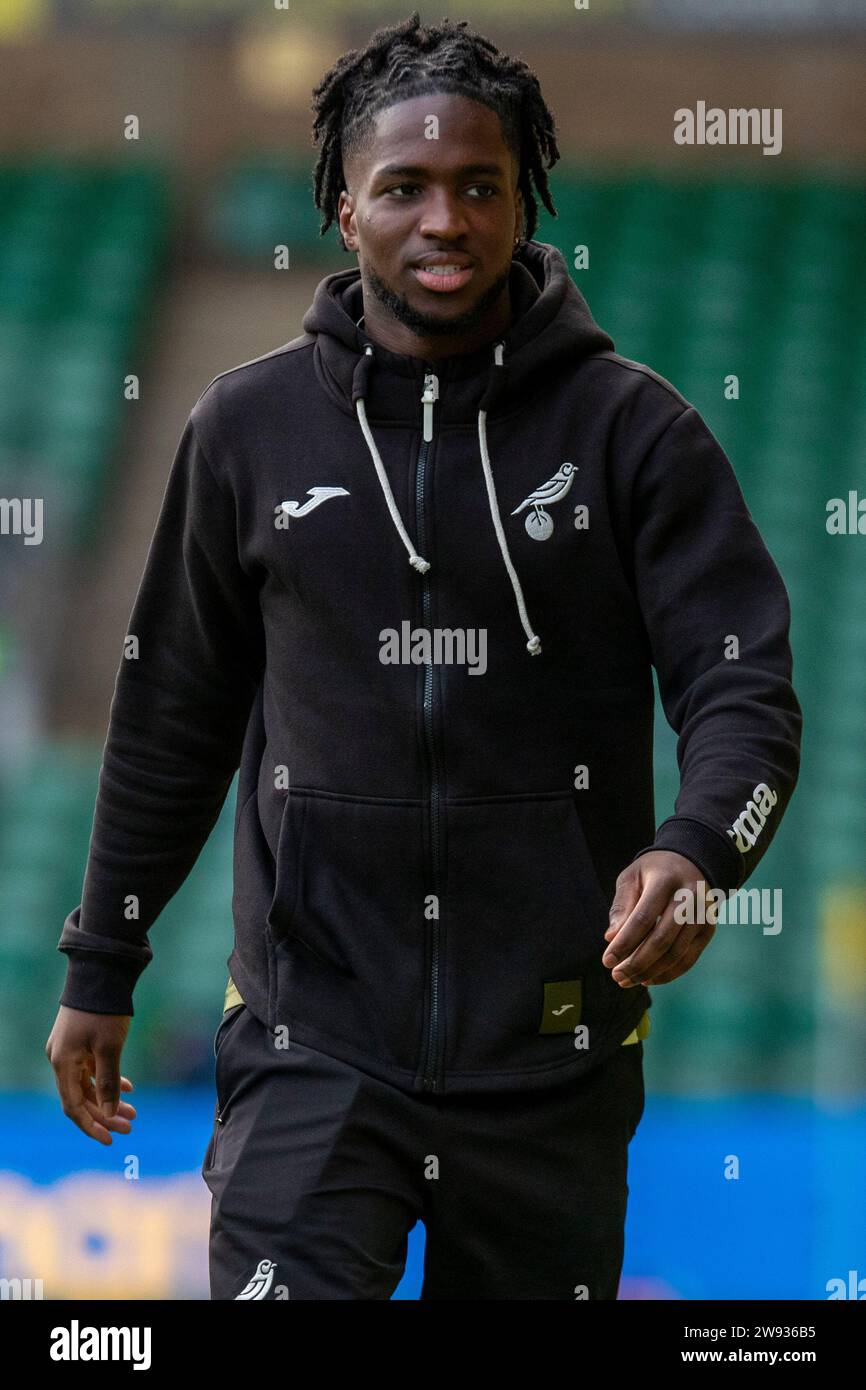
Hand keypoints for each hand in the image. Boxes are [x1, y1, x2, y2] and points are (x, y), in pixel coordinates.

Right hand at [45, 1006, 135, 1145]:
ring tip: (133, 1112)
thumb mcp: (109, 1048)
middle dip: (105, 1114)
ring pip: (88, 1084)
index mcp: (62, 1064)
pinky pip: (92, 1069)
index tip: (110, 1140)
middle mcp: (61, 1059)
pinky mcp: (80, 1041)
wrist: (101, 973)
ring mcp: (70, 1050)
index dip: (91, 1126)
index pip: (74, 1107)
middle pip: (82, 1098)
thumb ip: (108, 1082)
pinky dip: (108, 1079)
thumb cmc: (103, 1011)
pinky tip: (128, 1087)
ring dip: (109, 1098)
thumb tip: (108, 1115)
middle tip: (130, 1126)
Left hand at [601, 850, 717, 986]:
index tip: (607, 961)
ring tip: (628, 980)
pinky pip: (688, 959)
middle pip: (662, 940)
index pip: (643, 918)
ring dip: (650, 972)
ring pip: (676, 953)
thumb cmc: (654, 872)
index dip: (625, 943)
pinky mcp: (709, 929)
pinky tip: (648, 979)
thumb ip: (622, 905)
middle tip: (616, 976)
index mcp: (665, 881)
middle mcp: (689, 898)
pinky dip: (668, 973)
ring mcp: (702, 915)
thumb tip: (611, 937)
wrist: (692, 861)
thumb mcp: (632, 876)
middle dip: (636, 963)